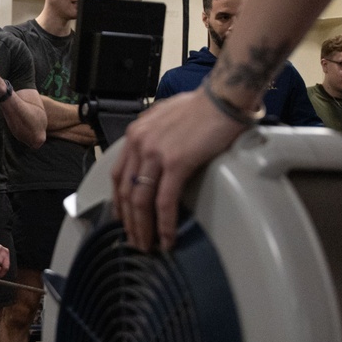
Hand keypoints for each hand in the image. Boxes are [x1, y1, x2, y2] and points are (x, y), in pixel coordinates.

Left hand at [112, 88, 245, 251]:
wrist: (224, 96)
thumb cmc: (203, 105)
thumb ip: (154, 137)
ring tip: (147, 245)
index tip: (122, 218)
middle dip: (128, 221)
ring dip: (142, 227)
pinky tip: (166, 237)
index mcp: (136, 134)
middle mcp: (139, 143)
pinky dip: (164, 223)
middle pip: (125, 191)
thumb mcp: (165, 118)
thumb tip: (155, 158)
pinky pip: (164, 201)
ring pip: (140, 201)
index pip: (118, 174)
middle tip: (134, 239)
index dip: (118, 201)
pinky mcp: (176, 162)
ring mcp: (155, 153)